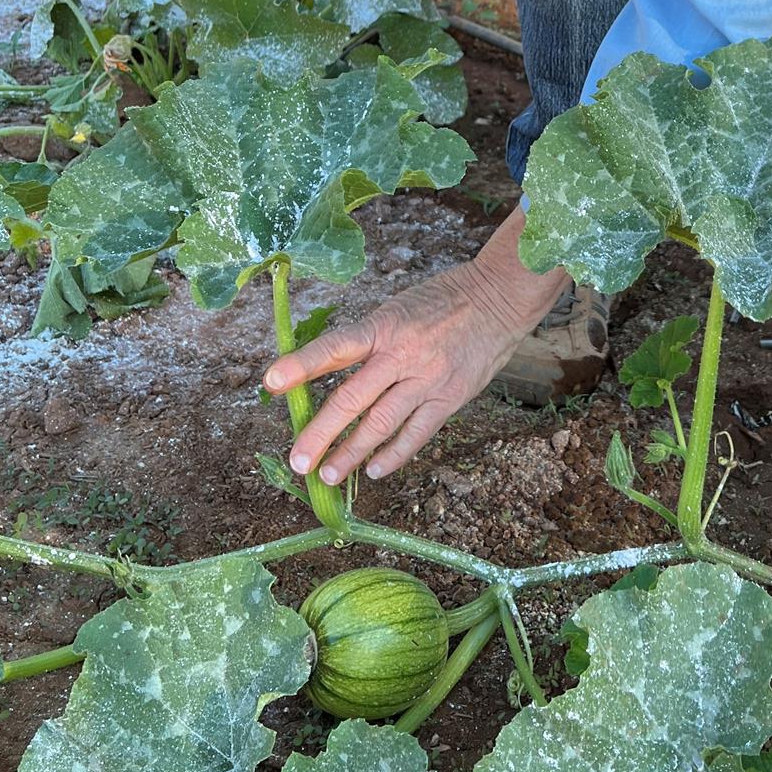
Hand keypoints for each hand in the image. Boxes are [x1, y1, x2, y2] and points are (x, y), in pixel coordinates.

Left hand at [263, 209, 566, 483]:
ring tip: (327, 476)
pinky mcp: (452, 396)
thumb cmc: (442, 300)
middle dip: (321, 433)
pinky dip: (394, 454)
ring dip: (351, 453)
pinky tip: (374, 470)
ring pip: (382, 423)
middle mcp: (403, 353)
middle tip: (297, 462)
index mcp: (384, 325)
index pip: (335, 347)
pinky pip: (418, 432)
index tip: (270, 381)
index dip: (301, 364)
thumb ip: (369, 341)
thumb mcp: (399, 308)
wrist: (501, 296)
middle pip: (353, 398)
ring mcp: (428, 377)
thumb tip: (328, 377)